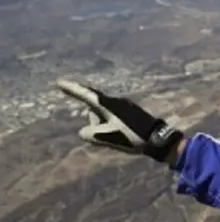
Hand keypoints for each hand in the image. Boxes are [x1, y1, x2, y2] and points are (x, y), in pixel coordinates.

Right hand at [55, 79, 183, 162]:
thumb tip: (85, 132)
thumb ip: (89, 134)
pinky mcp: (132, 111)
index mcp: (108, 105)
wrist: (159, 138)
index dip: (71, 89)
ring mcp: (125, 105)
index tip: (59, 82)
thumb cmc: (132, 137)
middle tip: (110, 134)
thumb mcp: (106, 137)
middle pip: (94, 108)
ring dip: (105, 126)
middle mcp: (115, 101)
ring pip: (105, 115)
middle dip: (96, 121)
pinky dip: (114, 126)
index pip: (85, 95)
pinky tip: (126, 136)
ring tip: (122, 138)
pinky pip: (115, 118)